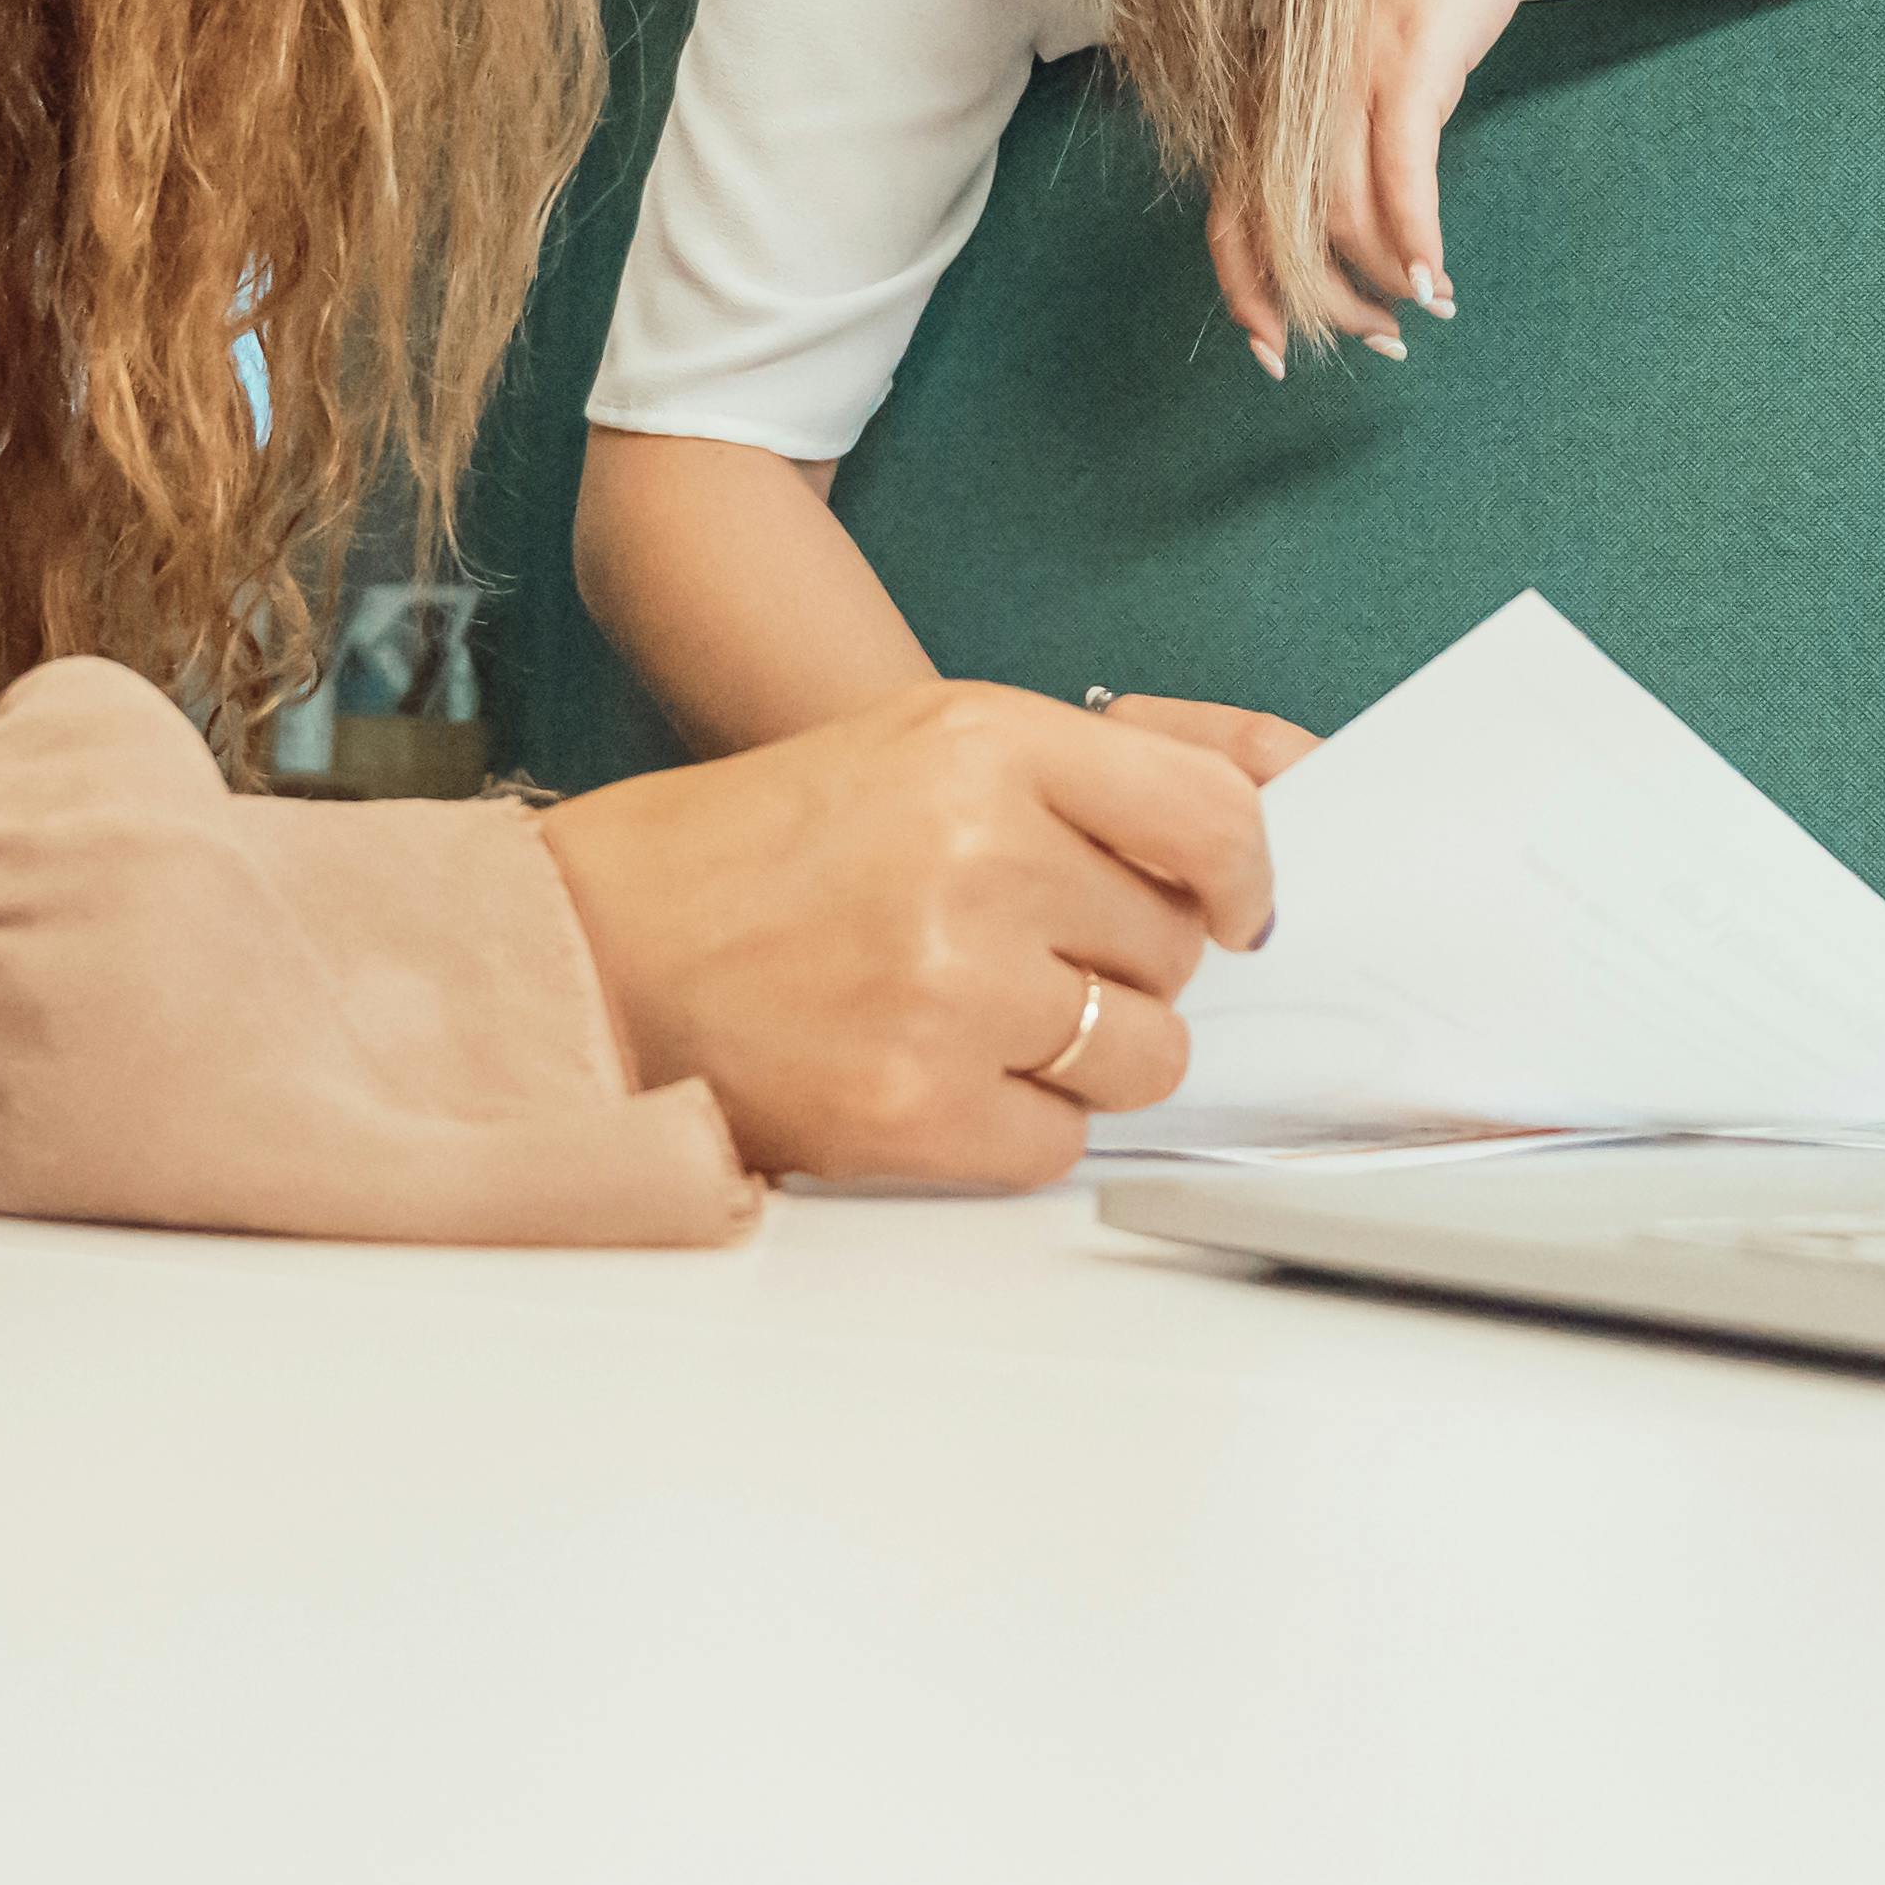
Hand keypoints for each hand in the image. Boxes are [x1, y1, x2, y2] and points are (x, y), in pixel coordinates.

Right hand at [540, 682, 1275, 1185]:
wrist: (593, 946)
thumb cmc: (761, 847)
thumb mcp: (930, 743)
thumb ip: (1110, 766)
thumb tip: (1291, 784)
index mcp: (986, 742)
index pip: (1214, 816)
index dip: (1244, 877)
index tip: (1235, 907)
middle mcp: (980, 855)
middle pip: (1174, 947)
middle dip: (1119, 959)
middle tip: (1011, 946)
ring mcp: (950, 987)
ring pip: (1143, 1054)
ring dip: (1087, 1052)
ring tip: (976, 1012)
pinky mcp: (917, 1106)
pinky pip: (1064, 1142)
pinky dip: (1017, 1125)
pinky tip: (936, 1072)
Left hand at [1208, 0, 1531, 371]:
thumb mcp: (1355, 64)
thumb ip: (1336, 129)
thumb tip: (1348, 219)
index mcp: (1269, 95)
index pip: (1229, 215)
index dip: (1244, 290)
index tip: (1273, 352)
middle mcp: (1288, 91)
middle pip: (1280, 231)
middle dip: (1323, 305)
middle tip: (1376, 342)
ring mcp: (1339, 76)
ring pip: (1340, 216)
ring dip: (1384, 280)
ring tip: (1426, 306)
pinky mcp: (1401, 62)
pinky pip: (1399, 178)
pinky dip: (1414, 241)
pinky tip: (1435, 279)